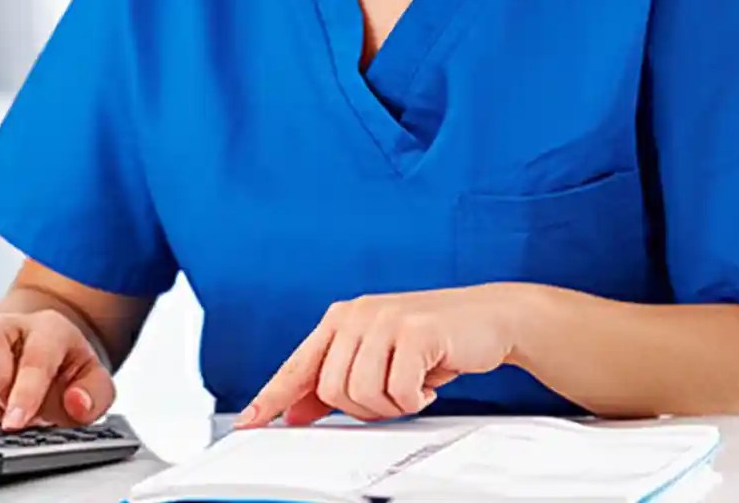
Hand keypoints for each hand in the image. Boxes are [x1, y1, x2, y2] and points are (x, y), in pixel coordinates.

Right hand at [0, 306, 113, 429]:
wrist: (47, 359)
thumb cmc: (67, 375)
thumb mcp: (95, 387)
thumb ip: (94, 396)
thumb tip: (76, 403)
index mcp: (52, 331)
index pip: (36, 356)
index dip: (24, 392)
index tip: (16, 421)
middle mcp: (14, 324)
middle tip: (2, 404)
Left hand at [236, 285, 526, 427]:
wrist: (488, 318)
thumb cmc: (432, 341)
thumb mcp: (378, 357)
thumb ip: (336, 380)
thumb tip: (297, 411)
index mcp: (340, 319)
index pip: (298, 365)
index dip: (272, 398)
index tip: (250, 423)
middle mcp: (357, 315)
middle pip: (333, 391)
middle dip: (364, 407)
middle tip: (393, 394)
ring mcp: (384, 320)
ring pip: (362, 394)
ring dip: (391, 405)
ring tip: (411, 386)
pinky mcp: (415, 331)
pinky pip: (398, 392)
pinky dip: (415, 400)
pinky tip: (427, 384)